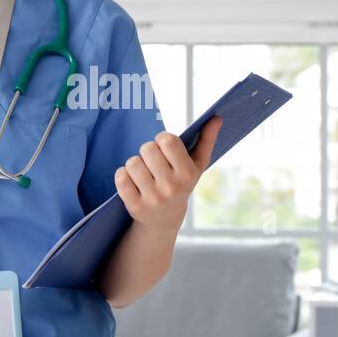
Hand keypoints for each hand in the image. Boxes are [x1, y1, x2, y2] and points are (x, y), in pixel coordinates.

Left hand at [114, 115, 222, 230]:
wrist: (164, 219)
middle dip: (147, 150)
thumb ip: (207, 139)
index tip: (164, 146)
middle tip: (152, 161)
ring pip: (132, 162)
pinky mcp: (135, 206)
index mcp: (188, 174)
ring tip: (143, 172)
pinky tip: (132, 182)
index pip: (168, 141)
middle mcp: (171, 188)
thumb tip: (216, 118)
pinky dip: (123, 175)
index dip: (162, 139)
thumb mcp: (196, 165)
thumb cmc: (181, 183)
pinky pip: (120, 177)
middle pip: (147, 148)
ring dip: (134, 164)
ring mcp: (153, 198)